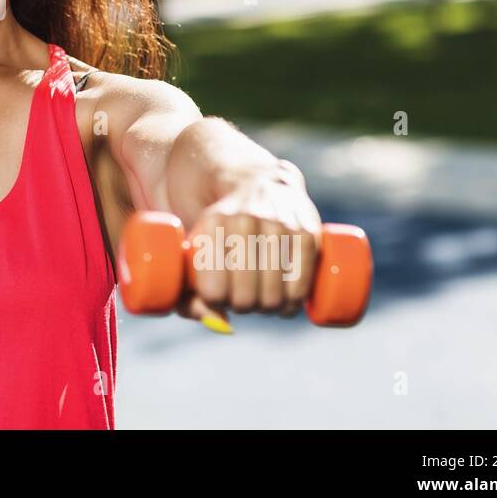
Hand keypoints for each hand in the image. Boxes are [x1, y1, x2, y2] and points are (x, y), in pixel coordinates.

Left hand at [177, 159, 322, 330]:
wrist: (250, 173)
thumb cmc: (214, 215)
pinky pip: (301, 284)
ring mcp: (280, 223)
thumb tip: (220, 324)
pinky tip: (286, 304)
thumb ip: (188, 286)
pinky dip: (292, 303)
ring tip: (263, 300)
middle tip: (241, 297)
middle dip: (241, 305)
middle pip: (244, 297)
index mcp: (213, 222)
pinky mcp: (308, 229)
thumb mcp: (192, 239)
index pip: (213, 289)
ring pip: (274, 295)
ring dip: (268, 308)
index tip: (216, 293)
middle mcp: (246, 220)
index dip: (214, 300)